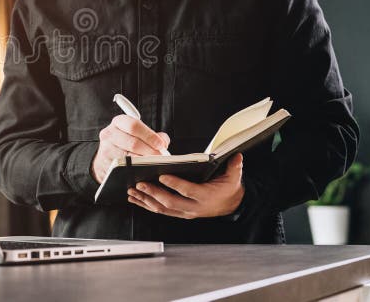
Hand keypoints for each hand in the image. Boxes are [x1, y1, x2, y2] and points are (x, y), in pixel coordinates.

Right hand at [91, 115, 170, 183]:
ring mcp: (106, 149)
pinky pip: (123, 168)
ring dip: (144, 162)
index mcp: (119, 122)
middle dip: (150, 151)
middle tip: (161, 158)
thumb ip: (153, 135)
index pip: (134, 125)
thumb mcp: (137, 134)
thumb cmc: (126, 143)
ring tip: (154, 164)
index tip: (160, 144)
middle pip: (133, 143)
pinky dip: (135, 170)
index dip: (149, 135)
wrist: (107, 157)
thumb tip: (163, 142)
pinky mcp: (105, 164)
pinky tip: (143, 170)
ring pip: (129, 157)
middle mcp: (109, 134)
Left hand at [127, 153, 244, 218]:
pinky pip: (160, 211)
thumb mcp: (234, 177)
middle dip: (153, 193)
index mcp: (205, 196)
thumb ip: (234, 166)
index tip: (162, 175)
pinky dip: (146, 205)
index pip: (188, 190)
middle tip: (140, 183)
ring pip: (162, 208)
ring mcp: (185, 212)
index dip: (175, 184)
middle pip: (170, 202)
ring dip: (146, 200)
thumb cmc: (228, 189)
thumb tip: (236, 155)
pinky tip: (135, 199)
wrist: (230, 205)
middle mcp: (193, 207)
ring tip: (132, 191)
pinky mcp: (179, 213)